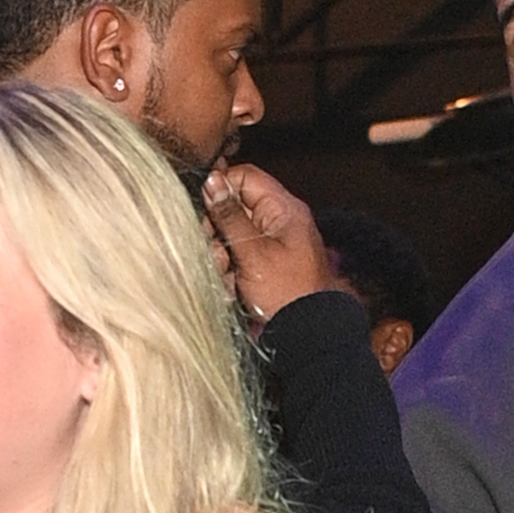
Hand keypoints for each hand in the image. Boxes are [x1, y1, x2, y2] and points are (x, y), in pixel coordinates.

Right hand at [200, 165, 348, 325]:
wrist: (307, 336)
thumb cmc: (287, 294)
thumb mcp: (253, 252)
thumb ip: (229, 216)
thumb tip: (211, 181)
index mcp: (283, 209)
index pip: (245, 177)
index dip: (221, 190)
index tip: (206, 212)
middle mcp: (279, 222)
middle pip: (234, 208)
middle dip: (219, 233)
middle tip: (218, 254)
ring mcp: (273, 244)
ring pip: (233, 236)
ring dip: (223, 257)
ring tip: (228, 278)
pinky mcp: (267, 265)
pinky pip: (241, 258)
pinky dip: (232, 273)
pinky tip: (233, 289)